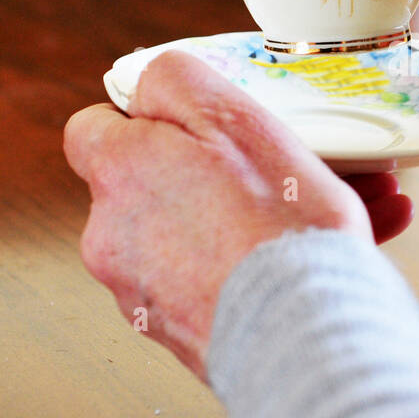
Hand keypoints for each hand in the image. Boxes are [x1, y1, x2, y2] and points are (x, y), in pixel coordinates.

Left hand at [63, 51, 412, 377]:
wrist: (301, 336)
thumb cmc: (273, 227)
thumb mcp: (230, 116)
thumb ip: (176, 81)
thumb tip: (152, 81)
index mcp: (119, 173)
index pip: (92, 130)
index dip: (140, 121)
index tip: (188, 127)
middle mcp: (113, 236)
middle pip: (155, 187)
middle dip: (211, 176)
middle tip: (279, 171)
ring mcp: (143, 293)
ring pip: (195, 238)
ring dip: (247, 222)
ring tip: (326, 213)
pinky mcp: (182, 335)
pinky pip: (216, 285)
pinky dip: (254, 270)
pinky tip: (316, 260)